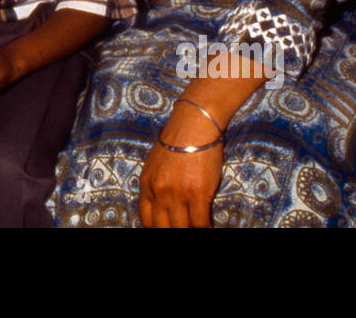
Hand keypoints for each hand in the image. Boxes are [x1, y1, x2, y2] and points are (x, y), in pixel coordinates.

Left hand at [138, 105, 221, 227]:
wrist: (194, 124)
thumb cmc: (177, 140)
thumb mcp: (156, 163)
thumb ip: (156, 185)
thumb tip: (162, 206)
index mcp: (146, 184)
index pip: (146, 220)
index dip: (157, 228)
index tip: (167, 227)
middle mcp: (159, 192)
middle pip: (162, 228)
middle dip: (173, 230)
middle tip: (184, 226)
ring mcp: (178, 194)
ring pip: (182, 228)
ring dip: (190, 229)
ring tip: (197, 225)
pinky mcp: (198, 193)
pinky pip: (201, 222)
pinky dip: (205, 227)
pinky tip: (209, 226)